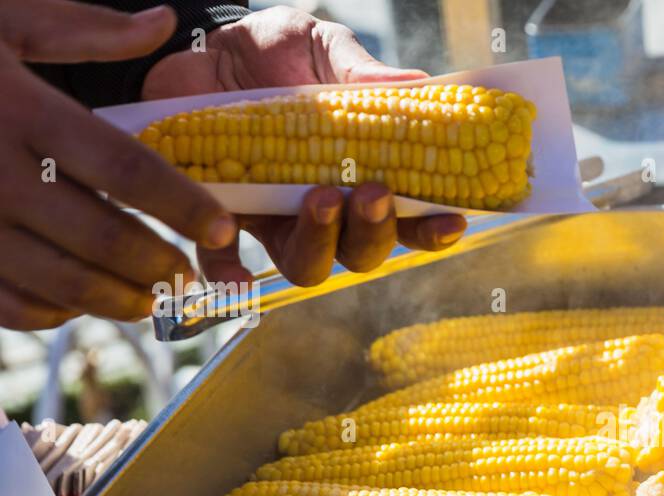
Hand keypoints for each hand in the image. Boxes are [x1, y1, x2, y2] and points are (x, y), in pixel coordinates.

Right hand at [0, 1, 236, 329]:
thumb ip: (82, 28)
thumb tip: (163, 23)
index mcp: (20, 110)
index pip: (125, 168)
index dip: (184, 205)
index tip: (224, 228)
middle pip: (104, 238)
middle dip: (161, 265)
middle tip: (190, 275)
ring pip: (64, 283)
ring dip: (121, 301)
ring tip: (153, 300)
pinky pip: (10, 305)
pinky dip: (55, 313)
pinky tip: (81, 303)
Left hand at [144, 6, 466, 286]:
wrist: (201, 44)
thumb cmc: (275, 53)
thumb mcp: (323, 50)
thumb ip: (361, 72)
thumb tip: (416, 85)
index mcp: (362, 178)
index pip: (409, 219)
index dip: (432, 230)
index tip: (453, 218)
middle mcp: (324, 212)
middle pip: (361, 253)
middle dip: (375, 231)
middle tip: (374, 192)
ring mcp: (273, 219)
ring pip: (306, 265)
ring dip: (320, 243)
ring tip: (321, 198)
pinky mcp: (217, 214)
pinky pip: (220, 260)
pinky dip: (228, 272)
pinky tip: (236, 274)